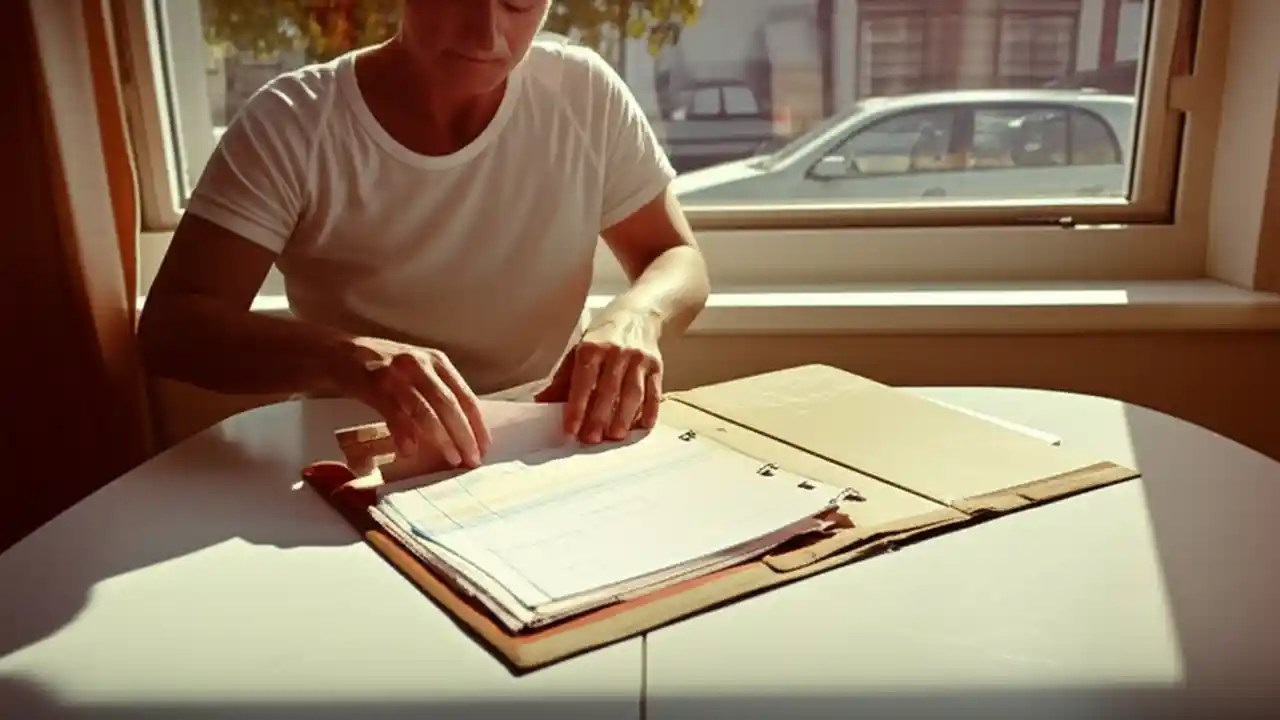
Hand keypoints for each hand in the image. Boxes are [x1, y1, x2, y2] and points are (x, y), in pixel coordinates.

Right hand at [325, 337, 491, 467]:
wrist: (335, 351)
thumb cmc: (381, 366)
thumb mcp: (416, 370)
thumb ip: (437, 393)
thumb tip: (461, 430)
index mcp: (437, 361)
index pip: (465, 395)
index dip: (477, 424)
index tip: (485, 448)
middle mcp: (420, 364)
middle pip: (450, 404)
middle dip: (464, 435)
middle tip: (472, 459)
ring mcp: (396, 373)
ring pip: (426, 409)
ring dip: (441, 437)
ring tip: (450, 459)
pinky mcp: (373, 383)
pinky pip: (394, 412)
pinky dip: (405, 433)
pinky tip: (410, 451)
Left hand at [535, 311, 662, 443]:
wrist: (639, 315)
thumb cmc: (604, 337)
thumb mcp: (579, 350)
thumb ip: (563, 378)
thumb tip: (542, 401)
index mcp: (593, 348)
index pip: (583, 381)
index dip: (576, 407)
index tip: (570, 429)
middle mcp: (617, 353)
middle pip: (608, 390)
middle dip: (599, 417)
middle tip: (590, 439)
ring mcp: (639, 360)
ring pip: (632, 392)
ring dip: (623, 417)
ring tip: (614, 436)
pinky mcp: (656, 367)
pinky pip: (653, 391)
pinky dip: (650, 409)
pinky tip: (643, 425)